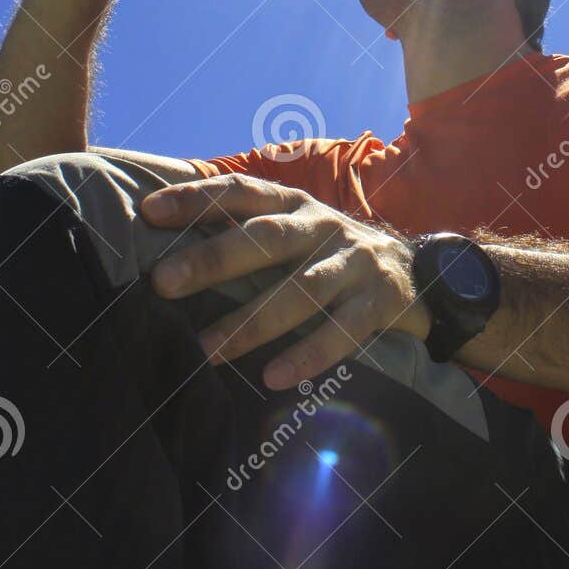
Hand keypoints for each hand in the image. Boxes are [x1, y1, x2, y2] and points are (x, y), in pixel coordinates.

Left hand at [140, 175, 430, 385]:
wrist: (419, 272)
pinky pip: (342, 331)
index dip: (197, 198)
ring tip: (206, 350)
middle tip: (163, 282)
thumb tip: (168, 247)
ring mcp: (354, 262)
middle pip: (265, 238)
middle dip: (212, 259)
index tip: (149, 212)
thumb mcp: (297, 229)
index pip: (242, 192)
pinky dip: (309, 355)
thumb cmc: (331, 253)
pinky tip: (274, 376)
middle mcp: (323, 226)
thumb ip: (247, 230)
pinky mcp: (379, 300)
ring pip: (300, 291)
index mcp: (295, 205)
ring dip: (250, 323)